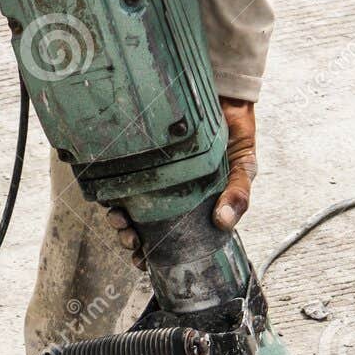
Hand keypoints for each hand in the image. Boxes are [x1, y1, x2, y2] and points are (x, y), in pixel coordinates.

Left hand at [104, 95, 257, 269]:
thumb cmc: (235, 133)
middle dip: (132, 238)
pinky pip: (120, 175)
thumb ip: (239, 193)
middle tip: (130, 239)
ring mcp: (154, 174)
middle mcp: (170, 193)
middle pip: (144, 225)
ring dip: (119, 218)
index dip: (154, 253)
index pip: (171, 237)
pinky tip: (109, 194)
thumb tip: (224, 222)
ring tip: (118, 219)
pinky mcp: (141, 154)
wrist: (223, 92)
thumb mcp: (244, 166)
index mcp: (194, 205)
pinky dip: (112, 187)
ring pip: (129, 204)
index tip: (142, 262)